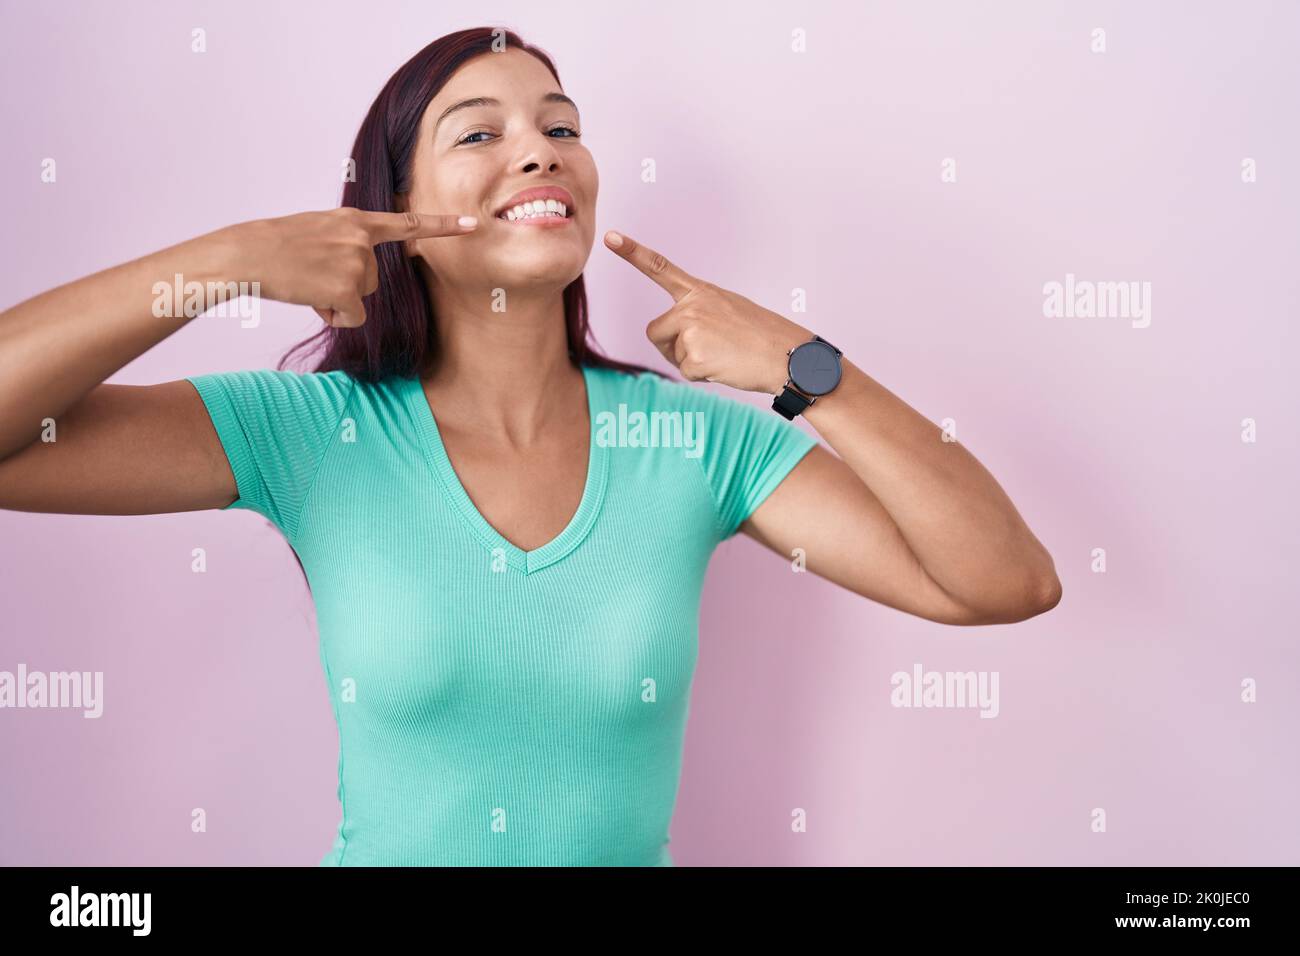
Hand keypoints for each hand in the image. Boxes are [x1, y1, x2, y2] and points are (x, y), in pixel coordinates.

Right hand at [227, 208, 476, 327]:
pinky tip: (310, 296)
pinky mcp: (347, 288)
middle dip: (346, 285)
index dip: (443, 226)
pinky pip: (352, 317)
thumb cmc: (277, 245)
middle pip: (373, 280)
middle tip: (312, 272)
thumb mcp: (318, 229)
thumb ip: (347, 241)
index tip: (473, 224)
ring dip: (336, 299)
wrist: (248, 254)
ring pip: (361, 299)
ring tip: (306, 280)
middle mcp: (361, 239)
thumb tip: (359, 273)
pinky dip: (332, 315)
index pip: (408, 224)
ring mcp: (356, 262)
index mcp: (356, 221)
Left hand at [603, 230, 810, 393]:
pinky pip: (685, 372)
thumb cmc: (762, 335)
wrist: (788, 355)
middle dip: (670, 347)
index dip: (633, 252)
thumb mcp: (730, 309)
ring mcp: (692, 329)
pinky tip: (726, 366)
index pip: (660, 267)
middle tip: (708, 349)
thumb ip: (699, 313)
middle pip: (654, 331)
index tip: (611, 237)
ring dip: (691, 361)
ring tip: (724, 354)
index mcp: (701, 291)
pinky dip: (703, 376)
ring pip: (671, 354)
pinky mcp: (695, 355)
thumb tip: (678, 338)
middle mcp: (692, 306)